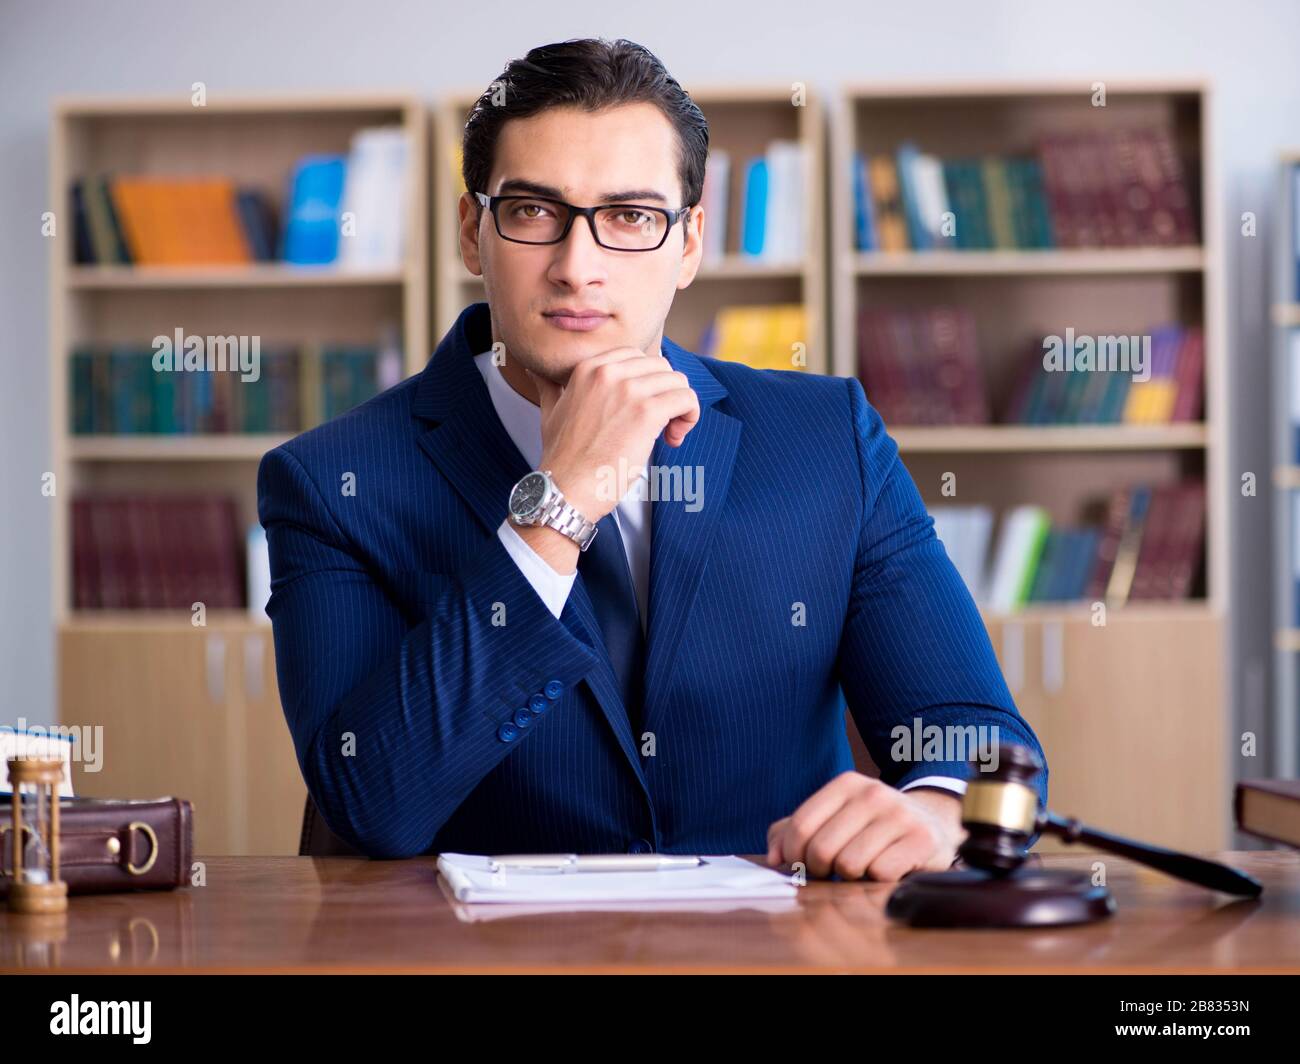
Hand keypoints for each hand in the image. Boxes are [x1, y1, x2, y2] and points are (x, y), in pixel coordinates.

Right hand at [526, 348, 699, 523]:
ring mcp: (628, 391)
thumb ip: (549, 387)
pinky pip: (686, 399)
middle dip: (666, 393)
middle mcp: (608, 372)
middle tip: (660, 424)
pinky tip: (674, 438)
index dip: (646, 382)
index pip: (636, 356)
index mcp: (588, 368)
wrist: (564, 489)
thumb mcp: (550, 412)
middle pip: (660, 366)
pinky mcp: (646, 413)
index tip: (641, 409)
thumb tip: (535, 371)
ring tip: (668, 433)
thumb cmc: (562, 458)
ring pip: (677, 381)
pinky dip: (689, 417)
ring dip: (680, 407)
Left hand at [765, 772, 966, 881]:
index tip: (803, 864)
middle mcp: (873, 793)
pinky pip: (880, 874)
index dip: (794, 855)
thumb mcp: (832, 821)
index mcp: (846, 784)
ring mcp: (900, 814)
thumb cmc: (870, 830)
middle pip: (822, 849)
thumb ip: (792, 833)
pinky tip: (887, 869)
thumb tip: (774, 857)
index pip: (801, 826)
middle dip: (823, 869)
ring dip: (852, 876)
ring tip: (863, 866)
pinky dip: (878, 881)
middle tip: (836, 869)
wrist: (930, 827)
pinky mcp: (921, 839)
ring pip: (849, 864)